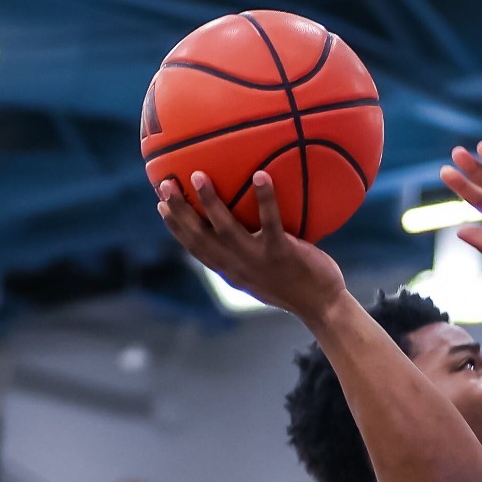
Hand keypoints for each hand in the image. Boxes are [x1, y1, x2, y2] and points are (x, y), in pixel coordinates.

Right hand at [157, 171, 346, 322]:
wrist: (321, 306)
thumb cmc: (295, 284)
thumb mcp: (263, 272)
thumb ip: (248, 253)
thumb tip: (241, 227)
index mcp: (231, 270)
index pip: (196, 248)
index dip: (176, 228)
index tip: (160, 205)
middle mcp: (238, 267)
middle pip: (200, 237)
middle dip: (180, 211)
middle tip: (164, 184)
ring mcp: (258, 261)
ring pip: (226, 230)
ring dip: (210, 203)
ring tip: (199, 175)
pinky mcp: (281, 253)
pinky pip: (271, 223)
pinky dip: (265, 199)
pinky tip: (261, 175)